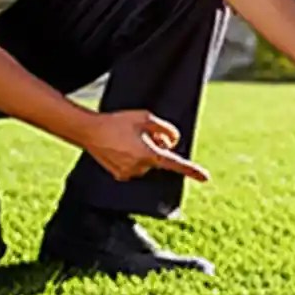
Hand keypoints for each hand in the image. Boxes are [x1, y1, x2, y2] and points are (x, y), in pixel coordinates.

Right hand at [84, 111, 209, 183]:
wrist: (89, 131)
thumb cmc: (118, 122)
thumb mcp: (146, 117)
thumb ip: (165, 129)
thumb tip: (172, 141)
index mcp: (149, 154)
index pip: (175, 163)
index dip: (191, 170)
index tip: (205, 178)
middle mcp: (140, 168)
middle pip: (159, 158)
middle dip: (157, 146)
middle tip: (142, 133)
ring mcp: (129, 174)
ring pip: (147, 163)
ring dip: (144, 153)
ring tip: (128, 139)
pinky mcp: (119, 176)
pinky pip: (135, 167)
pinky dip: (133, 159)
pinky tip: (121, 147)